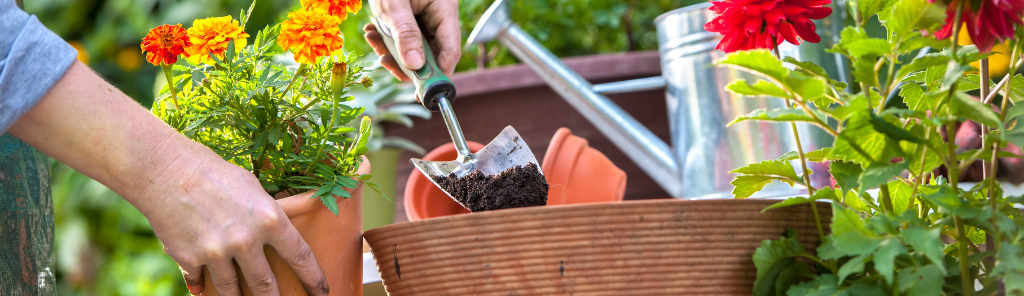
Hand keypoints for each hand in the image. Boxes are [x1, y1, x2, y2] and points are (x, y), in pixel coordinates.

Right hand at [9, 62, 327, 295]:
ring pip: (233, 292)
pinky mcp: (190, 260)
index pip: (301, 257)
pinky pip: (201, 283)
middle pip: (267, 287)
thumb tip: (278, 236)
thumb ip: (267, 215)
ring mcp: (217, 254)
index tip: (323, 293)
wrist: (165, 170)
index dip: (314, 280)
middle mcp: (246, 241)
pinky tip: (205, 291)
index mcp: (269, 219)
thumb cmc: (214, 173)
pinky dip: (203, 287)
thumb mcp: (253, 188)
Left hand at [363, 0, 460, 80]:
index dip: (439, 73)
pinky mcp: (412, 24)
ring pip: (415, 51)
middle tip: (383, 60)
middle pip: (432, 55)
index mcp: (445, 11)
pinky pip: (404, 42)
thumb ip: (405, 34)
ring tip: (372, 36)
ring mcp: (425, 22)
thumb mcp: (394, 6)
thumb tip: (415, 66)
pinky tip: (372, 32)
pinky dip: (387, 42)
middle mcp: (438, 19)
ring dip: (391, 51)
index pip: (450, 50)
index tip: (423, 92)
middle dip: (406, 63)